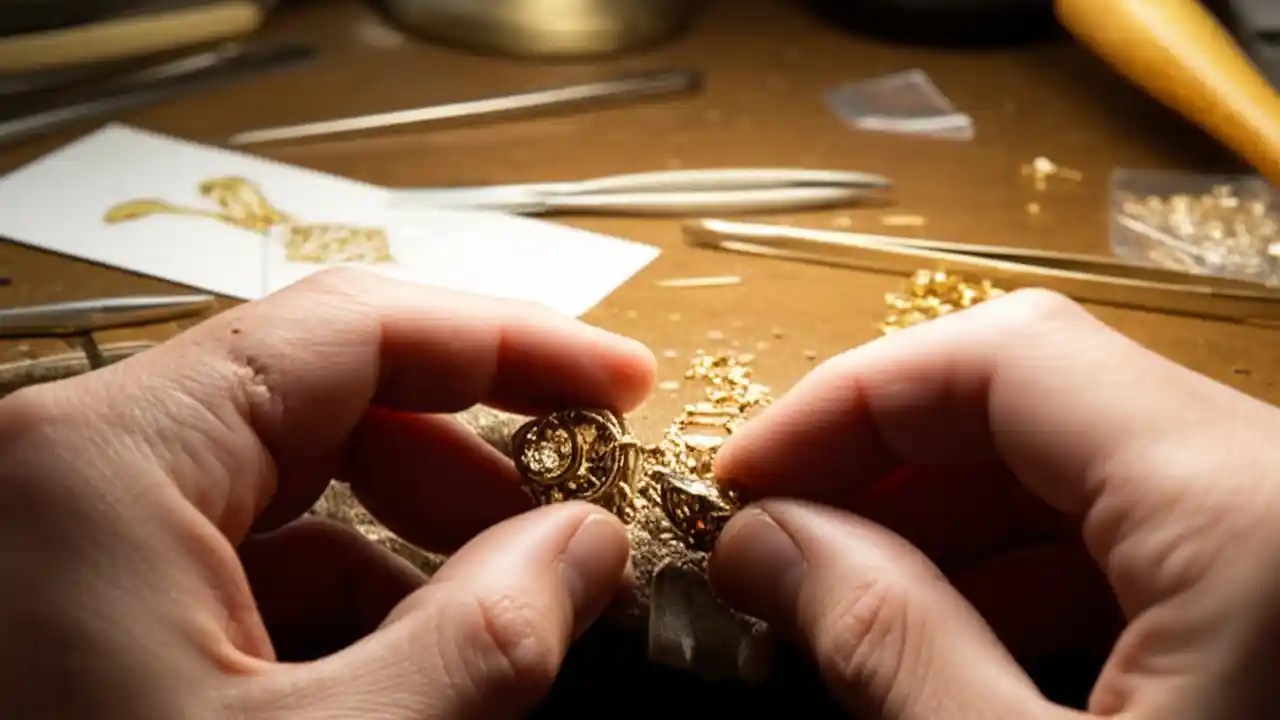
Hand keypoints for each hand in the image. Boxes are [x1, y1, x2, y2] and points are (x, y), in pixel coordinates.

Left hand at [0, 268, 655, 718]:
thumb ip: (485, 642)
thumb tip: (586, 543)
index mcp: (105, 462)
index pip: (353, 330)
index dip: (511, 344)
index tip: (618, 383)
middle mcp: (67, 476)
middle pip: (322, 402)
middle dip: (465, 464)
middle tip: (572, 528)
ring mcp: (64, 544)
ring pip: (285, 492)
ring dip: (410, 546)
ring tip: (501, 621)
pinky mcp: (75, 612)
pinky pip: (239, 569)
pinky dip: (340, 607)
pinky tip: (403, 674)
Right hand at [709, 289, 1279, 718]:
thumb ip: (893, 649)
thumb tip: (763, 547)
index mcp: (1248, 514)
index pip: (1008, 357)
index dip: (849, 400)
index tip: (750, 472)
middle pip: (1040, 401)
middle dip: (882, 466)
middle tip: (772, 539)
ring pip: (1081, 471)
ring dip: (939, 524)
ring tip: (833, 595)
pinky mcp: (1275, 592)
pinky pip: (1133, 539)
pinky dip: (1018, 574)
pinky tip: (942, 636)